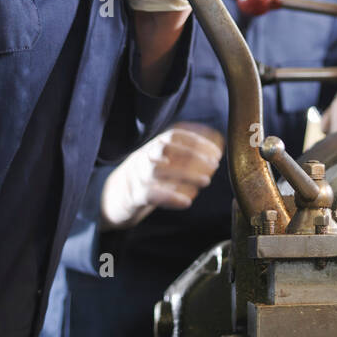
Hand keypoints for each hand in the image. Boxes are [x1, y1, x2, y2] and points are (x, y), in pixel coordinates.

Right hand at [100, 122, 224, 229]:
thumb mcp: (168, 159)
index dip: (198, 140)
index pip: (175, 134)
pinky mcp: (135, 196)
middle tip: (214, 165)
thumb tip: (219, 144)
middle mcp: (145, 156)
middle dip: (193, 155)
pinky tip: (187, 202)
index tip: (217, 151)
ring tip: (206, 181)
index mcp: (155, 145)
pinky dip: (170, 198)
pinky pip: (151, 195)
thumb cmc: (153, 175)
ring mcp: (138, 175)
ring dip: (185, 174)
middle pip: (166, 148)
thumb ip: (192, 152)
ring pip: (159, 170)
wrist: (116, 195)